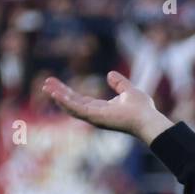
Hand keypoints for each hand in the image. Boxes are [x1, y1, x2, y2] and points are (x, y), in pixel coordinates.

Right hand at [42, 71, 172, 144]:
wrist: (148, 119)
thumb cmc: (143, 109)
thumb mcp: (129, 90)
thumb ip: (119, 83)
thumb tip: (110, 74)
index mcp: (103, 109)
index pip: (82, 101)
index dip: (69, 93)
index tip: (57, 84)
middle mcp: (97, 115)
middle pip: (73, 103)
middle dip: (60, 93)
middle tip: (46, 83)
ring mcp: (95, 118)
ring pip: (71, 107)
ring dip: (58, 96)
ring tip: (46, 87)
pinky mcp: (95, 118)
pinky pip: (76, 109)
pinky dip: (65, 102)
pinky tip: (55, 94)